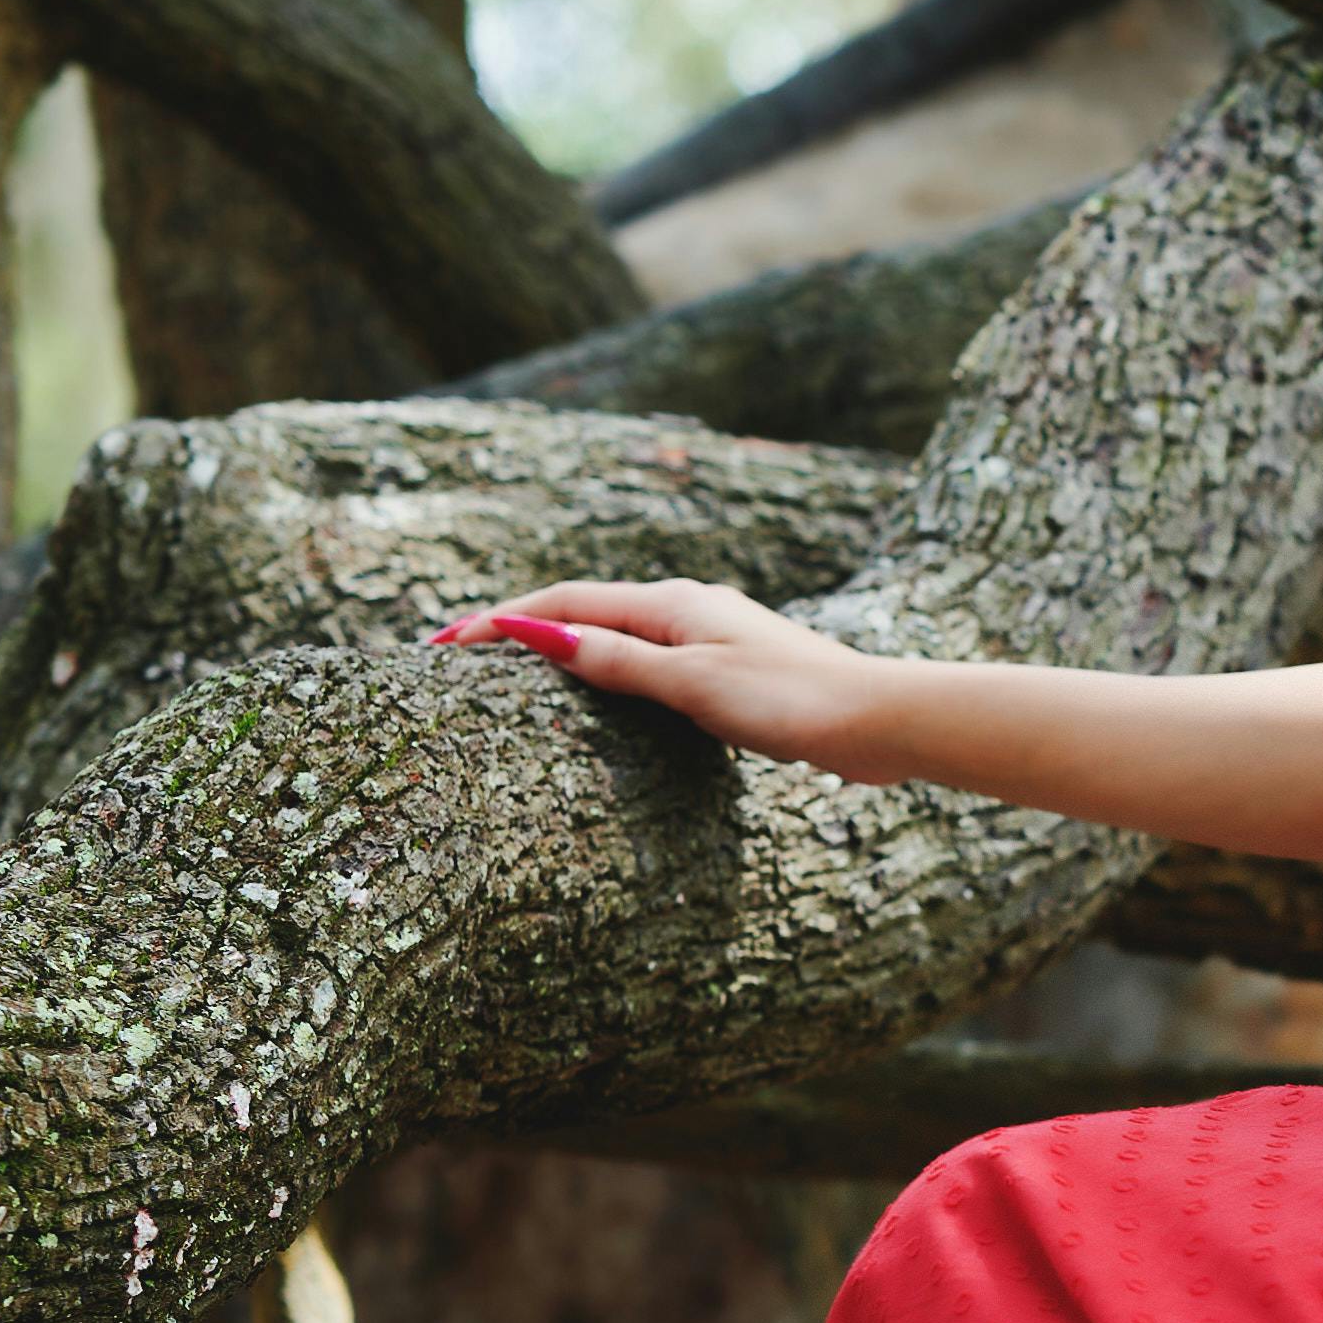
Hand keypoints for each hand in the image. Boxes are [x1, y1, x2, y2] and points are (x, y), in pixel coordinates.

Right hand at [429, 576, 891, 775]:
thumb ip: (617, 661)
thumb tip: (540, 637)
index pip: (564, 603)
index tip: (443, 643)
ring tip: (512, 672)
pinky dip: (609, 672)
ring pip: (618, 637)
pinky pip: (651, 664)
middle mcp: (689, 610)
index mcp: (672, 603)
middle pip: (586, 612)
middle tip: (459, 651)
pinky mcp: (735, 673)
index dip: (501, 622)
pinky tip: (605, 697)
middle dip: (521, 629)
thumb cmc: (790, 700)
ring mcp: (713, 639)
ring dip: (563, 650)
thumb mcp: (692, 682)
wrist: (878, 719)